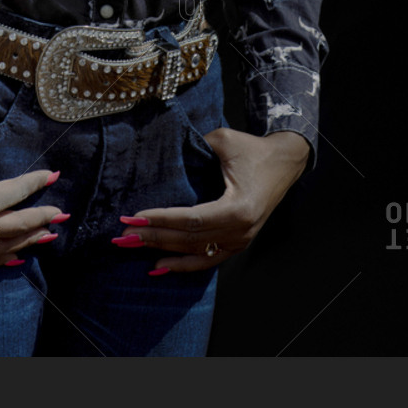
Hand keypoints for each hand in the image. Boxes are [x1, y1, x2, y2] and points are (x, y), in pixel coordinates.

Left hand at [115, 127, 309, 273]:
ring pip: (196, 252)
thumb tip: (163, 150)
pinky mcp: (238, 242)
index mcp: (238, 208)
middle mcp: (240, 231)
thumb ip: (194, 147)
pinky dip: (184, 265)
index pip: (191, 220)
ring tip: (134, 248)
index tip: (134, 218)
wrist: (283, 162)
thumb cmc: (253, 150)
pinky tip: (161, 267)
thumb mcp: (223, 141)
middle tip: (124, 235)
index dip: (161, 220)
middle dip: (154, 237)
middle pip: (190, 239)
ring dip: (163, 251)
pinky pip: (208, 260)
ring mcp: (240, 240)